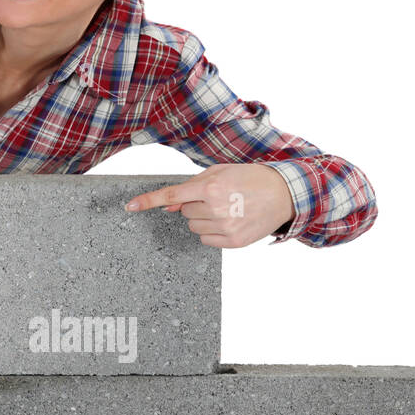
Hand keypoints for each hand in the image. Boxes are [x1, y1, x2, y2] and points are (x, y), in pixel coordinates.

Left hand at [123, 163, 294, 248]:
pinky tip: (231, 220)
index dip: (148, 201)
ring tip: (227, 208)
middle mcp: (216, 208)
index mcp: (211, 187)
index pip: (171, 195)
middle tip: (218, 198)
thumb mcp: (220, 173)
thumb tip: (169, 205)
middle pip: (184, 211)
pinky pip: (206, 239)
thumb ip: (191, 186)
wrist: (284, 194)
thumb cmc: (250, 179)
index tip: (129, 207)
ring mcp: (226, 227)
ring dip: (203, 218)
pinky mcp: (234, 242)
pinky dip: (212, 232)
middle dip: (195, 204)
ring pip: (193, 226)